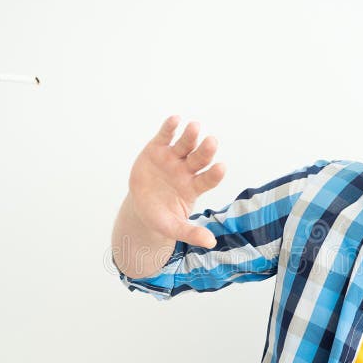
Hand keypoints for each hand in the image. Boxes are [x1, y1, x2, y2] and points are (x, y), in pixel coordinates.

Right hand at [127, 116, 225, 248]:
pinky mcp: (157, 149)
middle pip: (199, 158)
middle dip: (205, 150)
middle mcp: (186, 170)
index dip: (214, 174)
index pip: (208, 179)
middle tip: (212, 141)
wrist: (141, 206)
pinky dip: (169, 128)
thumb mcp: (173, 228)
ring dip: (190, 136)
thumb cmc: (161, 216)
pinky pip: (165, 136)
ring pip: (185, 144)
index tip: (221, 168)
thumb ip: (191, 233)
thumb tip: (211, 243)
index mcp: (193, 187)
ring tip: (194, 127)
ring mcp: (172, 158)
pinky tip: (175, 120)